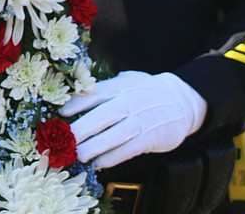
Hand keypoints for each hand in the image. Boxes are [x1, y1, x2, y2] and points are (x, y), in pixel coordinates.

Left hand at [60, 70, 206, 168]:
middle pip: (101, 117)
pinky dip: (111, 158)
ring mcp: (141, 122)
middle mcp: (129, 103)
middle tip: (64, 139)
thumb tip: (72, 98)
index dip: (77, 104)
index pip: (95, 94)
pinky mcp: (151, 139)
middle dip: (81, 130)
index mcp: (120, 87)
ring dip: (93, 148)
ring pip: (113, 137)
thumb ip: (103, 88)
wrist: (183, 101)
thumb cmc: (144, 91)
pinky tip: (98, 163)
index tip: (61, 113)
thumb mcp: (125, 81)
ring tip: (77, 155)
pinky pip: (127, 151)